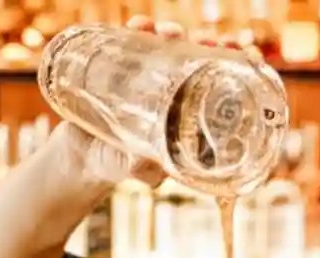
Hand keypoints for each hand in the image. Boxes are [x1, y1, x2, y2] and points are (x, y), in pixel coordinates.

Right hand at [47, 15, 262, 188]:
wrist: (77, 155)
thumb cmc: (113, 166)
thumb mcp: (129, 169)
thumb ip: (139, 169)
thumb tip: (143, 168)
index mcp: (188, 118)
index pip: (220, 88)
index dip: (236, 67)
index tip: (243, 53)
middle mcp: (174, 95)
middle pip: (200, 62)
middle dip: (208, 44)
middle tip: (205, 39)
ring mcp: (151, 79)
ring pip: (171, 48)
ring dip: (174, 32)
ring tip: (167, 31)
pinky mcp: (125, 68)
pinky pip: (137, 42)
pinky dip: (140, 30)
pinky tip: (138, 25)